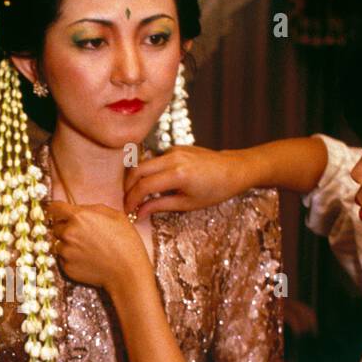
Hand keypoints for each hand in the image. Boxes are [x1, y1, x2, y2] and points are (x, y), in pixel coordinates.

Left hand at [46, 200, 151, 293]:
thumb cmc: (126, 243)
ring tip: (87, 249)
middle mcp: (68, 233)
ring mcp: (66, 252)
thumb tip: (79, 209)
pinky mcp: (66, 267)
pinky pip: (63, 259)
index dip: (56, 210)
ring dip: (68, 245)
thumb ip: (92, 209)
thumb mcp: (115, 216)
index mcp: (79, 217)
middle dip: (66, 229)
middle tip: (83, 236)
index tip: (57, 213)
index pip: (54, 208)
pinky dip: (72, 259)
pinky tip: (88, 260)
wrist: (127, 272)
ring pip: (59, 244)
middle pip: (56, 227)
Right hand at [123, 145, 252, 219]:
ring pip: (143, 162)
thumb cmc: (215, 190)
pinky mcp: (175, 147)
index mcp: (178, 175)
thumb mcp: (188, 204)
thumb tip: (139, 213)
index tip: (128, 211)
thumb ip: (160, 206)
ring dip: (136, 178)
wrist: (233, 169)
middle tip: (127, 201)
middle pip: (137, 170)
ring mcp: (173, 150)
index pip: (144, 186)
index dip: (132, 200)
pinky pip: (155, 159)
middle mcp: (173, 158)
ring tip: (137, 194)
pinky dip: (149, 171)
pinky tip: (153, 184)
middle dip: (128, 187)